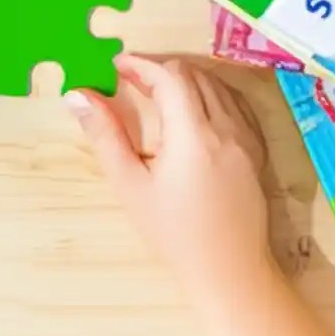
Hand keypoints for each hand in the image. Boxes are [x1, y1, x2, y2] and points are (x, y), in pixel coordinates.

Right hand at [66, 55, 269, 300]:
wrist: (230, 271)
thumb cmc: (174, 234)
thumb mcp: (130, 186)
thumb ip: (104, 136)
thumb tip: (78, 95)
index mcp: (192, 136)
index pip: (169, 77)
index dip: (140, 64)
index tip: (116, 66)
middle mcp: (225, 129)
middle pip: (194, 75)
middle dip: (161, 70)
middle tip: (130, 82)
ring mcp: (246, 138)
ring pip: (217, 85)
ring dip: (186, 80)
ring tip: (157, 95)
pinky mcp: (256, 151)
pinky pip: (235, 104)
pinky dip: (210, 95)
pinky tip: (192, 111)